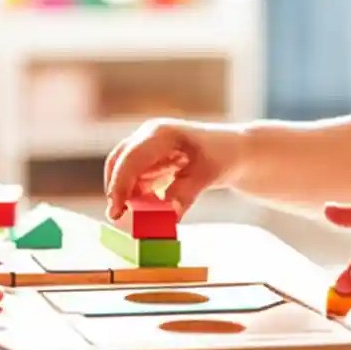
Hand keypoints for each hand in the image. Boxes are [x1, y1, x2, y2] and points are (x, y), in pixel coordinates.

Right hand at [104, 118, 243, 219]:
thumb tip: (168, 214)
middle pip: (118, 162)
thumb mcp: (207, 175)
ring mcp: (147, 147)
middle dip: (116, 189)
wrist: (233, 151)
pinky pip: (134, 179)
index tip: (117, 210)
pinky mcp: (149, 160)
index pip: (130, 159)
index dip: (120, 184)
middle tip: (118, 216)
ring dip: (127, 193)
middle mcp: (148, 136)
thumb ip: (185, 194)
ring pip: (123, 171)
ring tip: (141, 214)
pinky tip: (150, 206)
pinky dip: (137, 194)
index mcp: (160, 134)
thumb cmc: (222, 156)